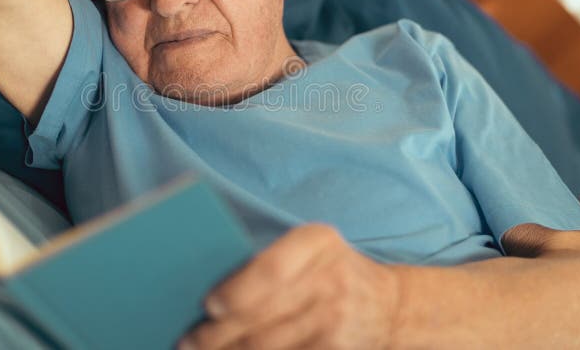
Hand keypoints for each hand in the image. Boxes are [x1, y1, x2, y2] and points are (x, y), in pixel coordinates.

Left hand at [179, 223, 401, 349]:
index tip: (208, 305)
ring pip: (268, 346)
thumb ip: (271, 261)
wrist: (390, 305)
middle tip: (189, 340)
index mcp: (317, 241)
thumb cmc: (331, 271)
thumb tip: (208, 287)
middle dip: (218, 332)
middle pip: (263, 314)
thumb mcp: (312, 250)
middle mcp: (329, 278)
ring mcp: (335, 318)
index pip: (271, 270)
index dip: (236, 291)